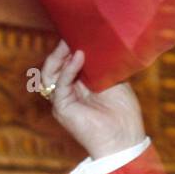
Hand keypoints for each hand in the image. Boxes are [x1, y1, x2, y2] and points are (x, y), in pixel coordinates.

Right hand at [38, 39, 144, 158]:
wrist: (124, 140)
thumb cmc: (124, 114)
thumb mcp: (114, 82)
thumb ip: (102, 66)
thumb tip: (97, 44)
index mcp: (81, 86)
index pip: (68, 63)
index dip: (70, 48)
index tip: (77, 33)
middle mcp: (69, 92)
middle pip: (55, 66)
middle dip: (61, 50)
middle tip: (70, 35)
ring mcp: (64, 100)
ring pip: (50, 74)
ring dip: (58, 57)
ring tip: (69, 44)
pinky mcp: (62, 108)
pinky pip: (59, 86)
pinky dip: (67, 70)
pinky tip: (77, 58)